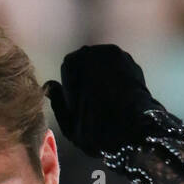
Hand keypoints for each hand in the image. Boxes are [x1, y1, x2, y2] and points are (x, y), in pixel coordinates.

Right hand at [43, 43, 182, 157]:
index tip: (76, 105)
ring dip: (103, 79)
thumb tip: (49, 85)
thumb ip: (56, 100)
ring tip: (106, 103)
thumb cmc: (96, 129)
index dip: (71, 88)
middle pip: (86, 64)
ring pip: (104, 66)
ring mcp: (119, 55)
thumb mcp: (68, 123)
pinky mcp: (135, 64)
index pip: (67, 69)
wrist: (134, 132)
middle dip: (87, 79)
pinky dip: (117, 81)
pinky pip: (119, 71)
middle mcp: (96, 52)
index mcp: (75, 62)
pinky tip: (119, 100)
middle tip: (91, 104)